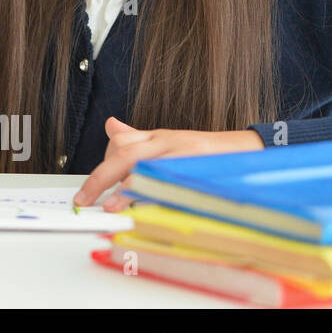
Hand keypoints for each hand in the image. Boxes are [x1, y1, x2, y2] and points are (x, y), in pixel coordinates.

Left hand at [73, 117, 264, 210]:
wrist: (250, 151)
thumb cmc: (205, 152)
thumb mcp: (168, 140)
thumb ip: (137, 137)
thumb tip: (110, 125)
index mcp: (157, 138)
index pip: (120, 143)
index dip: (103, 166)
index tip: (88, 192)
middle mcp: (166, 144)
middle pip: (124, 154)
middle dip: (100, 179)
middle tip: (82, 200)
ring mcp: (182, 157)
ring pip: (145, 166)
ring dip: (124, 188)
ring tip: (107, 207)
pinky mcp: (197, 171)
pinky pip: (171, 183)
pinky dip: (154, 195)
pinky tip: (142, 207)